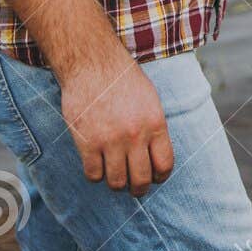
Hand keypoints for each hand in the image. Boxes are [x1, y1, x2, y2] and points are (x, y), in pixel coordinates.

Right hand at [59, 55, 173, 196]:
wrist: (92, 63)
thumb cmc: (122, 79)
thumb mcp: (150, 99)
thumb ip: (153, 127)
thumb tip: (155, 155)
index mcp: (155, 123)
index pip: (164, 164)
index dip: (160, 176)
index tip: (154, 177)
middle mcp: (135, 135)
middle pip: (141, 180)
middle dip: (138, 188)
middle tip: (133, 186)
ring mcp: (110, 141)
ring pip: (117, 182)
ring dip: (116, 183)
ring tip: (115, 176)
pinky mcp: (87, 142)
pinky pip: (93, 175)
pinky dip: (95, 174)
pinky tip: (96, 164)